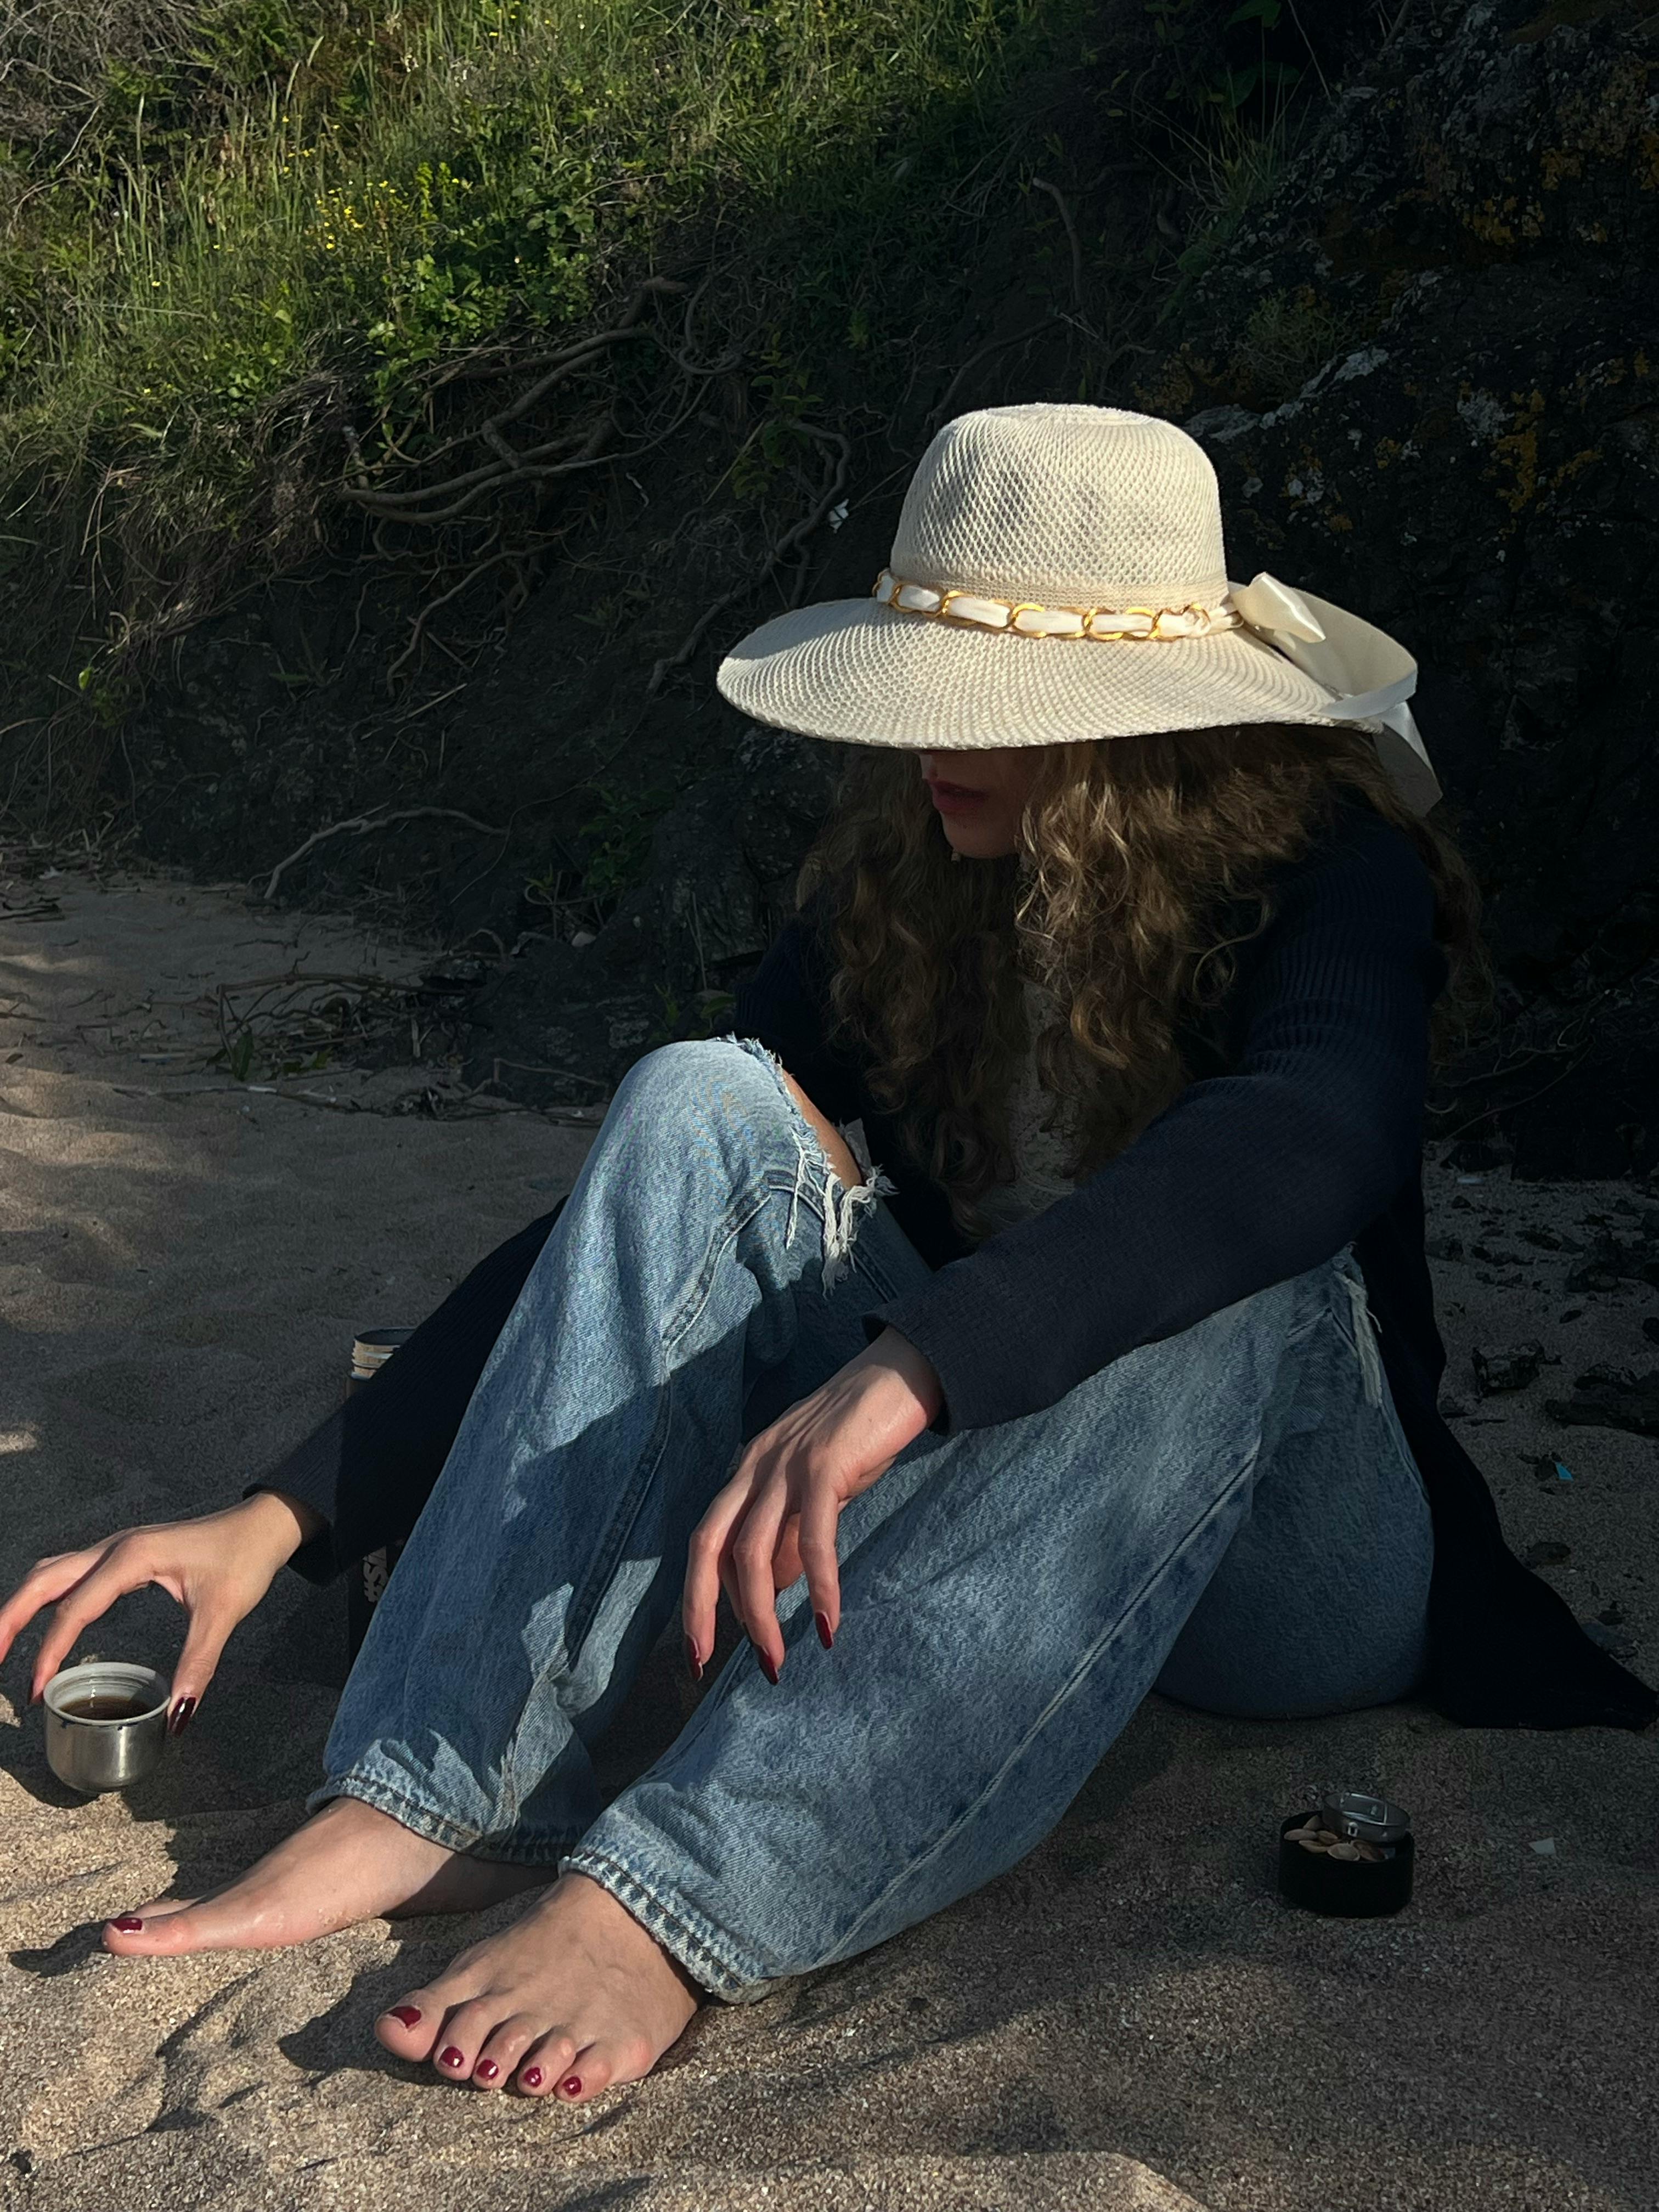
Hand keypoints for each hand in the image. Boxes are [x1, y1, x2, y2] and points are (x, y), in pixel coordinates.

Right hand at [0, 1491, 322, 1725]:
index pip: (74, 1608)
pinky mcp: (123, 1556)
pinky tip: (42, 1624)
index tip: (35, 1690)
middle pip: (42, 1580)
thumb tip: (177, 1716)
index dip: (50, 1651)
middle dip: (8, 1618)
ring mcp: (117, 1549)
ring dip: (21, 1604)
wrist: (264, 1525)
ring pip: (51, 1572)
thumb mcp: (223, 1613)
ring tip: (1, 1644)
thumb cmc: (244, 1559)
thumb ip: (197, 1664)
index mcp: (131, 1557)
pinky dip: (45, 1598)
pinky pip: (70, 1574)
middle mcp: (115, 1548)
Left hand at [682, 1326, 941, 1680]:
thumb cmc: (858, 1435)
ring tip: (775, 1659)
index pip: (709, 1539)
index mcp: (748, 1470)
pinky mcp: (825, 1466)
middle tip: (704, 1664)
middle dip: (700, 1608)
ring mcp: (787, 1464)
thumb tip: (773, 1587)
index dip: (700, 1595)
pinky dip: (818, 1585)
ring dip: (760, 1613)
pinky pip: (815, 1537)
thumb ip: (788, 1531)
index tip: (702, 1648)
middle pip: (709, 1543)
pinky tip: (827, 1623)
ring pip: (754, 1549)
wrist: (900, 1374)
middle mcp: (756, 1466)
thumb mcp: (814, 1487)